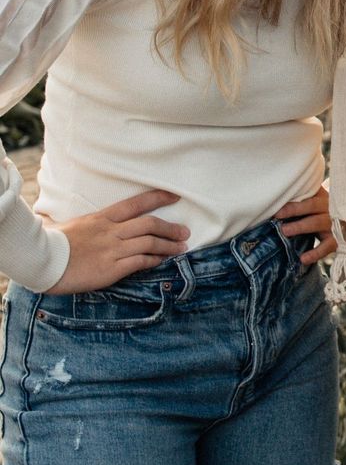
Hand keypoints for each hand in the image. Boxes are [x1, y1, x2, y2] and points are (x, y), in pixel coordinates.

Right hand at [49, 189, 189, 293]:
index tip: (175, 196)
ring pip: (149, 243)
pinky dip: (154, 260)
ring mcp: (112, 250)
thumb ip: (90, 223)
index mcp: (102, 218)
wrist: (41, 261)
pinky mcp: (111, 269)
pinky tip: (161, 261)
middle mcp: (111, 231)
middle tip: (185, 231)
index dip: (158, 198)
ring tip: (181, 247)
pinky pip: (140, 262)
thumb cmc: (52, 243)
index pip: (136, 204)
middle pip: (149, 224)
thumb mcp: (73, 224)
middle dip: (170, 227)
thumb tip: (90, 221)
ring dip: (169, 245)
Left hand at [275, 184, 335, 263]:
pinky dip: (315, 253)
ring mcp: (335, 224)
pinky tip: (303, 258)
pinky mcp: (337, 240)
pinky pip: (327, 247)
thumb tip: (279, 197)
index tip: (278, 208)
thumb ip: (304, 197)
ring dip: (300, 227)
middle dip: (294, 210)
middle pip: (313, 207)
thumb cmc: (324, 211)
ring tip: (285, 231)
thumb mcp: (318, 200)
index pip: (309, 197)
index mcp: (325, 198)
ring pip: (318, 223)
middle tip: (278, 215)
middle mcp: (331, 209)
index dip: (294, 202)